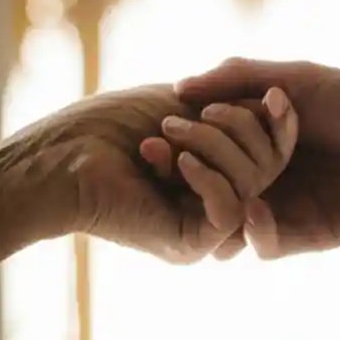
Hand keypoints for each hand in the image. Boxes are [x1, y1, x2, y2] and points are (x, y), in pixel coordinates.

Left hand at [15, 84, 295, 263]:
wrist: (61, 157)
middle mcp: (214, 203)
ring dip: (214, 145)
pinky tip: (177, 161)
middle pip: (269, 167)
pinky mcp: (189, 245)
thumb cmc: (108, 126)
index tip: (270, 94)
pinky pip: (229, 213)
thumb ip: (230, 111)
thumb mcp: (182, 103)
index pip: (271, 150)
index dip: (277, 122)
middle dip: (237, 126)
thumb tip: (275, 112)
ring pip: (252, 187)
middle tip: (182, 113)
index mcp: (217, 171)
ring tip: (167, 132)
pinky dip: (209, 179)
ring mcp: (203, 228)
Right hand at [175, 59, 339, 256]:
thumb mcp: (297, 80)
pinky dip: (254, 233)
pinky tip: (256, 210)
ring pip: (229, 222)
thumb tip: (180, 86)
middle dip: (184, 182)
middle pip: (207, 188)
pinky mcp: (306, 236)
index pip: (201, 147)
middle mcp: (262, 175)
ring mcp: (282, 207)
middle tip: (164, 171)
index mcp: (255, 138)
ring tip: (205, 197)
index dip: (176, 144)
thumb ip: (240, 78)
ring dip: (213, 213)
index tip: (151, 139)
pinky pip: (266, 245)